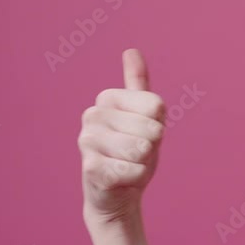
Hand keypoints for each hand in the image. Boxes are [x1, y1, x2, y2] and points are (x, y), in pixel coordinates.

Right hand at [79, 49, 164, 223]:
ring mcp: (87, 141)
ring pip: (142, 149)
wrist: (117, 194)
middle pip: (152, 129)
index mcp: (107, 98)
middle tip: (136, 154)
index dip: (158, 125)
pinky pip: (133, 170)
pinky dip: (135, 179)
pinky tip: (121, 179)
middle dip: (151, 147)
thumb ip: (138, 84)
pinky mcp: (90, 169)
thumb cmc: (133, 152)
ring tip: (128, 165)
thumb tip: (131, 50)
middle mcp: (92, 115)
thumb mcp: (143, 116)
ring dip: (143, 164)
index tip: (142, 133)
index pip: (156, 105)